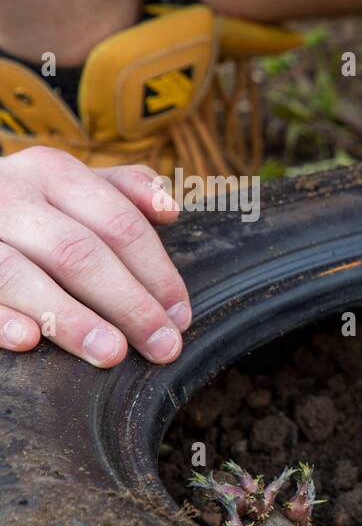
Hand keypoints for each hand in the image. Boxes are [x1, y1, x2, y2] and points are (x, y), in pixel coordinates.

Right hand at [0, 147, 189, 366]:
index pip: (120, 225)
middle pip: (79, 252)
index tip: (180, 318)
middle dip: (128, 304)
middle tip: (163, 347)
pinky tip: (28, 341)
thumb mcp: (71, 185)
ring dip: (71, 318)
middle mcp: (9, 195)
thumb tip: (170, 206)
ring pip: (20, 274)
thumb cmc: (28, 206)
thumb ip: (123, 192)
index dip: (157, 274)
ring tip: (113, 353)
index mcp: (53, 172)